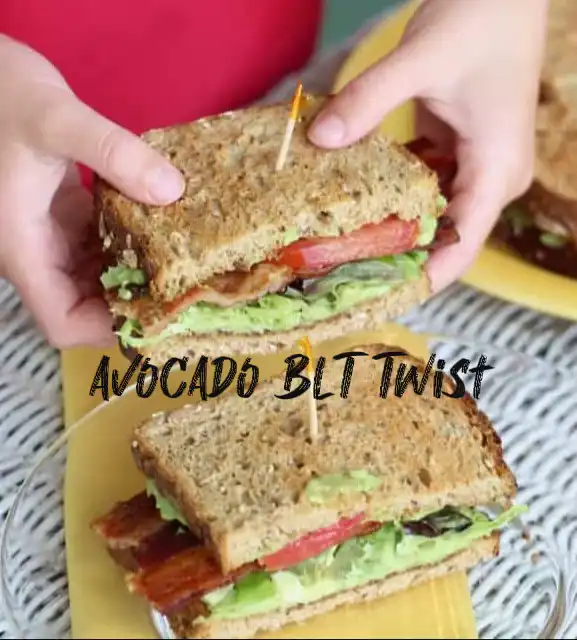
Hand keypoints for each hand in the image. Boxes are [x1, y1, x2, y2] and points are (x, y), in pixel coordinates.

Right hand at [0, 36, 184, 347]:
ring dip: (135, 276)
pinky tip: (162, 230)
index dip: (107, 333)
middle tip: (187, 292)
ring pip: (94, 278)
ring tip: (185, 267)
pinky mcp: (62, 215)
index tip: (160, 317)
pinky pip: (98, 245)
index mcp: (23, 249)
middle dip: (133, 306)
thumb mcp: (56, 118)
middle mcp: (35, 252)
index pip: (63, 323)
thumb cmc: (0, 93)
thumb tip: (172, 191)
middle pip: (85, 307)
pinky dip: (129, 245)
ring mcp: (49, 235)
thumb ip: (113, 153)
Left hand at [308, 0, 548, 291]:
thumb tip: (319, 137)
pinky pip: (427, 189)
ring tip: (344, 245)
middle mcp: (491, 178)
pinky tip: (360, 203)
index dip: (423, 276)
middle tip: (344, 271)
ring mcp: (476, 167)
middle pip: (445, 237)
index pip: (463, 244)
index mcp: (496, 168)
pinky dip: (397, 197)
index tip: (378, 295)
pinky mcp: (458, 154)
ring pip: (434, 215)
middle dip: (399, 256)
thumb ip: (369, 100)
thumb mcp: (420, 59)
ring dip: (394, 227)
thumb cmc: (480, 18)